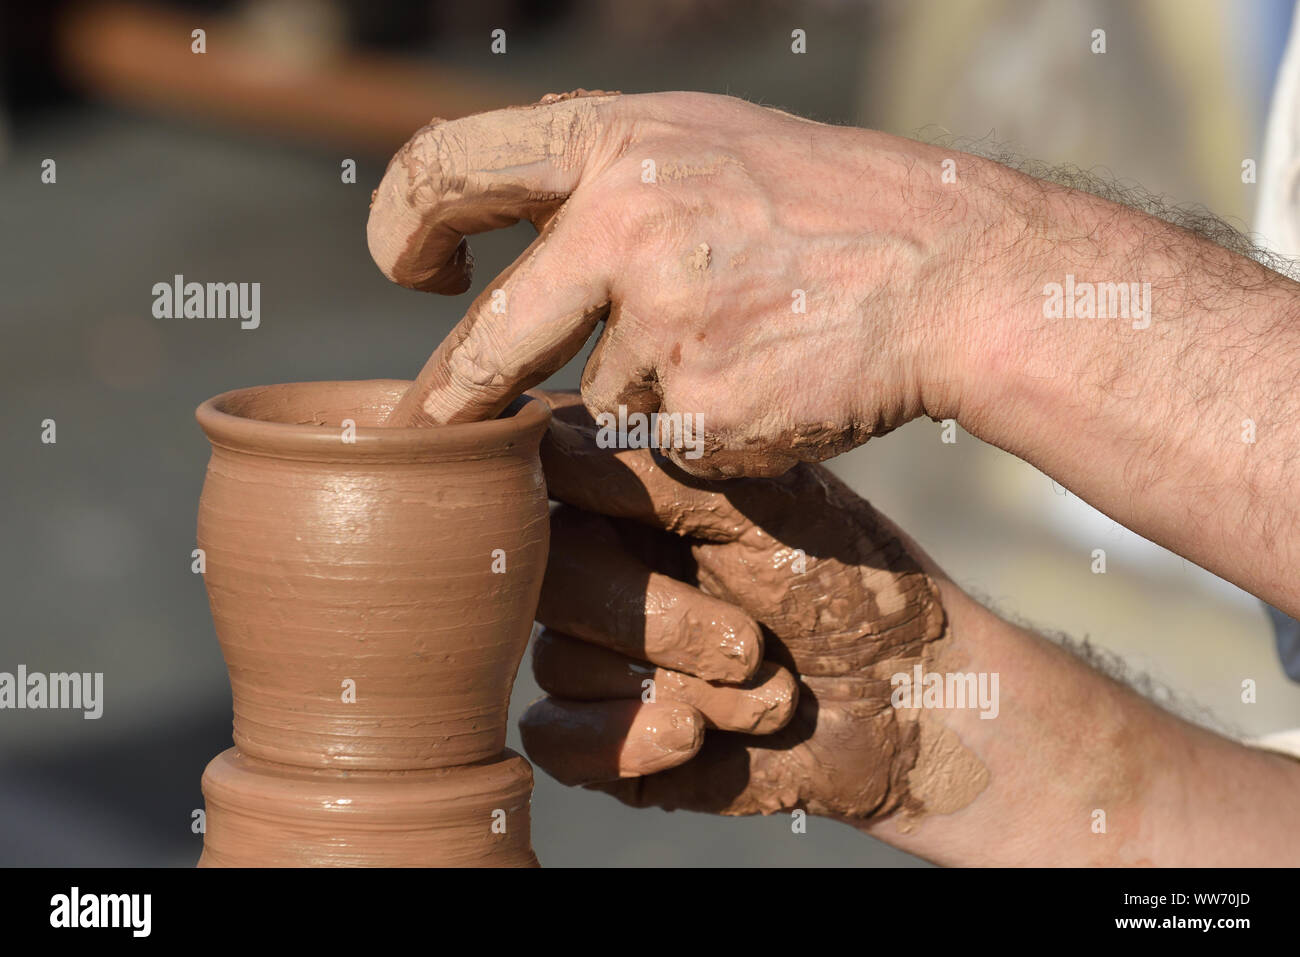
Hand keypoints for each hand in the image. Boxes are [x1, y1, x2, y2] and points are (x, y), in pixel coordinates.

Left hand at [368, 91, 970, 476]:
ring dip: (641, 392)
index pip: (443, 168)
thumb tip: (502, 172)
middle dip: (462, 395)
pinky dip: (696, 425)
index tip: (415, 274)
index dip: (404, 228)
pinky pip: (662, 438)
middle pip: (492, 342)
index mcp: (613, 143)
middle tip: (449, 419)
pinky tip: (762, 381)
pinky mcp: (703, 411)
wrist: (950, 272)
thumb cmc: (825, 202)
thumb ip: (600, 157)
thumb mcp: (704, 134)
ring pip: (597, 399)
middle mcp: (624, 225)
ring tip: (737, 346)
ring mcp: (664, 324)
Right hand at [518, 391, 949, 821]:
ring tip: (770, 694)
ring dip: (682, 684)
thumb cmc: (849, 586)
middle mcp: (598, 567)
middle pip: (544, 576)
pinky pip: (554, 737)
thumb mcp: (765, 505)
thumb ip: (654, 469)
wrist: (906, 705)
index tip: (641, 523)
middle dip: (653, 619)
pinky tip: (694, 737)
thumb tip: (542, 437)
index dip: (567, 497)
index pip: (543, 476)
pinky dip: (625, 741)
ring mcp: (594, 653)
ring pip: (559, 660)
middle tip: (749, 645)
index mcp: (627, 495)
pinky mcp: (601, 737)